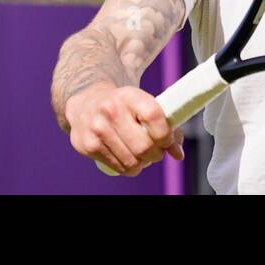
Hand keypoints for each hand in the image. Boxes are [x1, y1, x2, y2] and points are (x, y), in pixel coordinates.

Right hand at [65, 83, 184, 176]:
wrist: (86, 105)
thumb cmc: (124, 106)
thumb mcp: (143, 105)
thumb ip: (165, 125)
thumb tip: (178, 154)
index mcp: (129, 95)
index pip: (154, 116)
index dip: (166, 134)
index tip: (168, 140)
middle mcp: (111, 111)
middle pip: (144, 146)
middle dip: (156, 154)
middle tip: (157, 151)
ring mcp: (97, 129)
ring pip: (132, 161)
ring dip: (143, 163)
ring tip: (143, 155)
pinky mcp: (88, 146)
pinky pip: (119, 168)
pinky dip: (130, 168)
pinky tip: (130, 158)